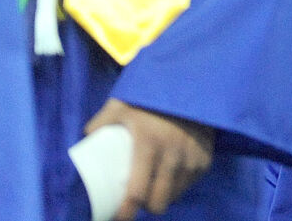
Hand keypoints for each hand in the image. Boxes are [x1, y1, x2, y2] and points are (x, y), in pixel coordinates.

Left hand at [83, 98, 213, 220]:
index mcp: (148, 144)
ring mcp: (192, 157)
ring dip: (163, 196)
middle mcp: (173, 154)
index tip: (120, 215)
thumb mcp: (123, 104)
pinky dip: (179, 185)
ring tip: (155, 188)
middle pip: (159, 201)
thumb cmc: (152, 97)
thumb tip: (85, 139)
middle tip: (139, 200)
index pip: (138, 191)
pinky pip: (190, 184)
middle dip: (147, 207)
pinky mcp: (206, 158)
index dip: (127, 210)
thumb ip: (103, 120)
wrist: (193, 83)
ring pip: (175, 195)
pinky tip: (172, 176)